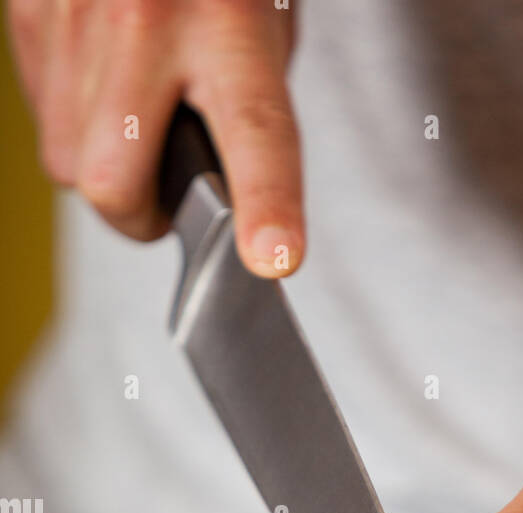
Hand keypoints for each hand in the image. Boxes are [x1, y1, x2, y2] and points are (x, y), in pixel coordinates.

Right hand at [7, 0, 302, 276]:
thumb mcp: (262, 23)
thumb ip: (245, 106)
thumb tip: (220, 188)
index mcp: (230, 19)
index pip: (255, 131)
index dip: (266, 205)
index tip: (273, 257)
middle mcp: (145, 15)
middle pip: (114, 183)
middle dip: (137, 217)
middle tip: (166, 206)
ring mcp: (74, 13)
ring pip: (69, 164)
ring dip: (106, 170)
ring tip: (138, 124)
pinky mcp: (28, 12)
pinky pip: (45, 119)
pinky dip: (75, 126)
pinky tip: (105, 85)